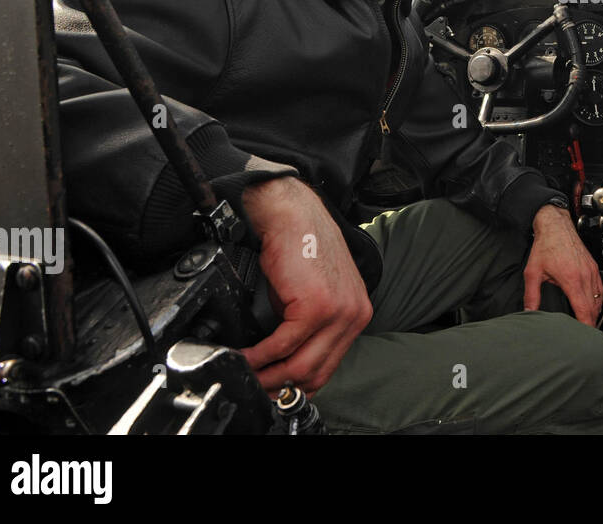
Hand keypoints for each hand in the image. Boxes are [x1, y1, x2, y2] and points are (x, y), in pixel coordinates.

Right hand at [238, 177, 372, 392]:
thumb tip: (284, 358)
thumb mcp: (311, 295)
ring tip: (246, 373)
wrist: (291, 215)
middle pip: (316, 372)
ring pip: (300, 364)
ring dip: (268, 375)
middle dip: (280, 384)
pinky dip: (260, 355)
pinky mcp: (316, 307)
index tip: (274, 388)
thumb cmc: (299, 248)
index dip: (299, 383)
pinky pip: (283, 345)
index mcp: (357, 314)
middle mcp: (354, 315)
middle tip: (255, 385)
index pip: (330, 365)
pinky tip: (245, 355)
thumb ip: (307, 329)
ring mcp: (339, 312)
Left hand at [524, 204, 602, 325]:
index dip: (586, 326)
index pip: (584, 310)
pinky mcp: (593, 266)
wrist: (556, 225)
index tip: (585, 336)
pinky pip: (600, 288)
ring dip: (595, 312)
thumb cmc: (546, 245)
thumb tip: (529, 311)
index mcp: (571, 280)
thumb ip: (531, 294)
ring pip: (599, 299)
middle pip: (594, 308)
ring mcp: (591, 271)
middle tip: (586, 336)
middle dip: (591, 323)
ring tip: (588, 324)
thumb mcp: (533, 272)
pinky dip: (598, 300)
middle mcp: (585, 276)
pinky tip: (592, 305)